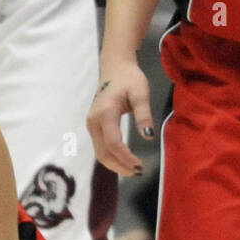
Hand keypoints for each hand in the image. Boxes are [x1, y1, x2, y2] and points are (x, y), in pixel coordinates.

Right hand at [87, 59, 154, 175]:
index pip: (113, 143)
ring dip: (115, 164)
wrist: (114, 68)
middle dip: (119, 166)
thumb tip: (148, 137)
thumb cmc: (129, 78)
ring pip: (100, 153)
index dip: (126, 158)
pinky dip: (112, 158)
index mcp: (105, 114)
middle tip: (138, 172)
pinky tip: (124, 161)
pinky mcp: (94, 128)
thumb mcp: (141, 93)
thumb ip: (143, 114)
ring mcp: (91, 126)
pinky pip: (100, 148)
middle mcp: (94, 123)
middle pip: (103, 153)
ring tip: (132, 169)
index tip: (140, 166)